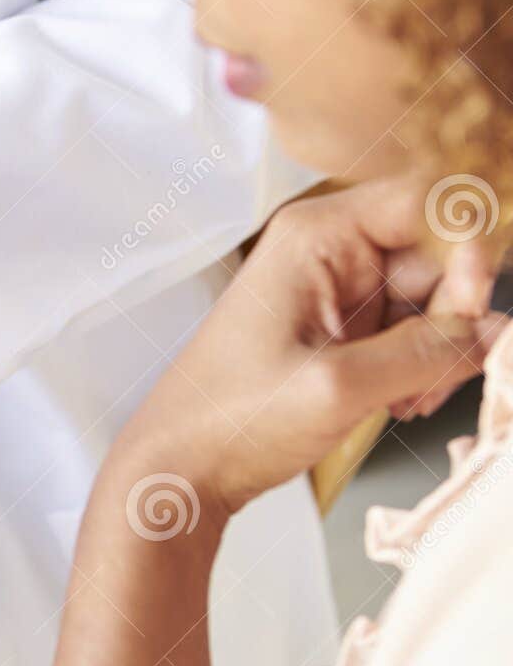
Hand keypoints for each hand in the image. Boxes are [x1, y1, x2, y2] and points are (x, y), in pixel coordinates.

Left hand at [115, 177, 508, 513]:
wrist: (184, 465)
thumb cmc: (231, 420)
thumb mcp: (338, 387)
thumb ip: (427, 353)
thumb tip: (496, 332)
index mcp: (317, 235)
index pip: (430, 200)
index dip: (467, 250)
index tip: (468, 312)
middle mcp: (331, 251)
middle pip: (443, 256)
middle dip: (454, 319)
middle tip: (432, 376)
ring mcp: (341, 291)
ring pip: (437, 301)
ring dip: (440, 353)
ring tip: (405, 401)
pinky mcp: (346, 330)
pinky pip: (415, 333)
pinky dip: (422, 369)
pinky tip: (398, 403)